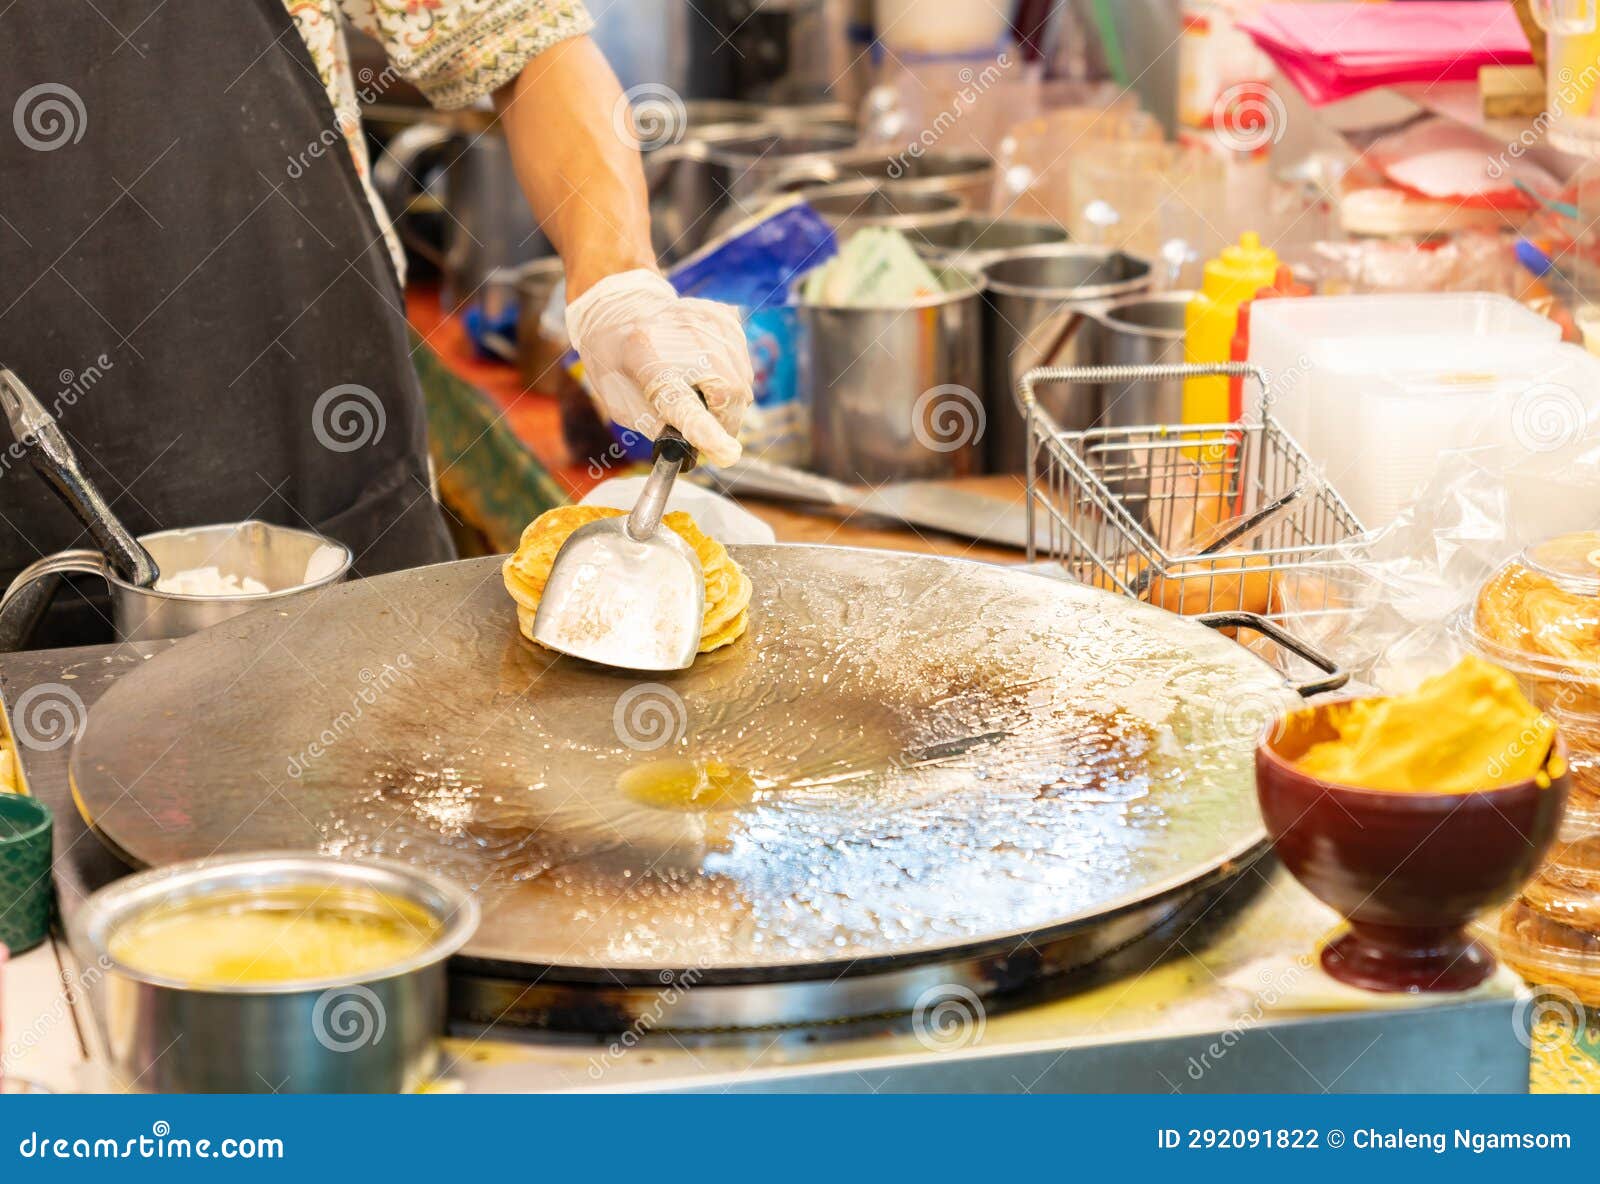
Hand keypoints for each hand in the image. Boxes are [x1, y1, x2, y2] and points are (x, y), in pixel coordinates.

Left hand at [565, 269, 753, 466]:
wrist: (621, 306)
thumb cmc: (617, 362)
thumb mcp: (622, 404)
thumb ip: (659, 428)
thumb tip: (700, 451)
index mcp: (646, 361)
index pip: (681, 402)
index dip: (705, 431)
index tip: (727, 454)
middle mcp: (683, 337)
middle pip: (727, 393)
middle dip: (725, 424)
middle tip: (709, 433)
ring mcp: (710, 324)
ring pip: (743, 382)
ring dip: (730, 403)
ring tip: (701, 395)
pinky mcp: (726, 319)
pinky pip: (743, 364)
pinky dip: (732, 379)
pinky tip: (707, 372)